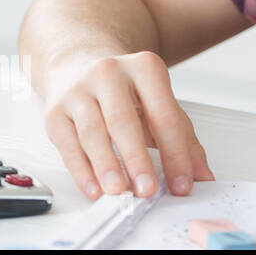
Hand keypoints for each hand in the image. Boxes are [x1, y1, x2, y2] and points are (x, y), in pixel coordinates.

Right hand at [41, 50, 214, 199]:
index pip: (164, 115)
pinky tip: (94, 188)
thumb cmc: (126, 89)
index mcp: (145, 68)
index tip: (182, 182)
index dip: (175, 152)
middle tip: (148, 189)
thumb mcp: (159, 103)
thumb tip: (201, 175)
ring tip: (119, 191)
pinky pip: (68, 144)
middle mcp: (109, 73)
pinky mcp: (54, 111)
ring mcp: (79, 90)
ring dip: (107, 166)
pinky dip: (82, 171)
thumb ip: (183, 138)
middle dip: (137, 159)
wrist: (80, 63)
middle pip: (124, 121)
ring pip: (93, 133)